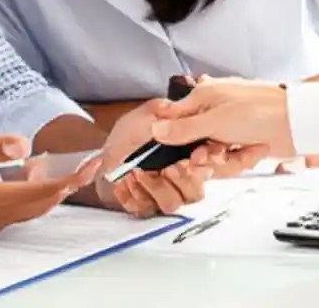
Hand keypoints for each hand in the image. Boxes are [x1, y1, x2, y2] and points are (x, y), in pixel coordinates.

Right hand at [0, 135, 101, 232]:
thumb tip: (23, 144)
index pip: (43, 191)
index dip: (70, 177)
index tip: (91, 164)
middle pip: (43, 203)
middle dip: (69, 184)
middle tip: (90, 165)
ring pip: (31, 207)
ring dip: (50, 189)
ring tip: (65, 166)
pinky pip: (17, 207)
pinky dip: (32, 192)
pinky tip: (29, 171)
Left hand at [93, 100, 215, 216]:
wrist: (108, 147)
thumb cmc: (133, 131)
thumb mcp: (147, 114)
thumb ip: (161, 111)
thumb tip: (168, 109)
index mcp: (190, 157)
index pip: (210, 166)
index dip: (209, 163)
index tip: (195, 157)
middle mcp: (180, 181)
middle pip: (194, 193)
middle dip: (183, 180)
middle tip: (169, 168)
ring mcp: (162, 195)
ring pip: (171, 204)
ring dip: (155, 188)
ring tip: (138, 172)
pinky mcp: (143, 205)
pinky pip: (143, 209)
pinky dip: (133, 195)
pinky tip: (124, 182)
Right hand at [150, 76, 296, 156]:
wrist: (298, 123)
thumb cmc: (261, 110)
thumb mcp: (214, 121)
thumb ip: (182, 129)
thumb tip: (155, 130)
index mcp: (203, 96)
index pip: (173, 119)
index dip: (172, 139)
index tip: (173, 154)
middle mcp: (214, 110)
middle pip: (191, 141)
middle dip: (202, 153)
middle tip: (213, 154)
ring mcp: (229, 126)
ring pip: (211, 152)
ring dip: (223, 158)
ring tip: (235, 152)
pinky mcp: (243, 140)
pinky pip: (229, 157)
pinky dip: (238, 159)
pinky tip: (249, 152)